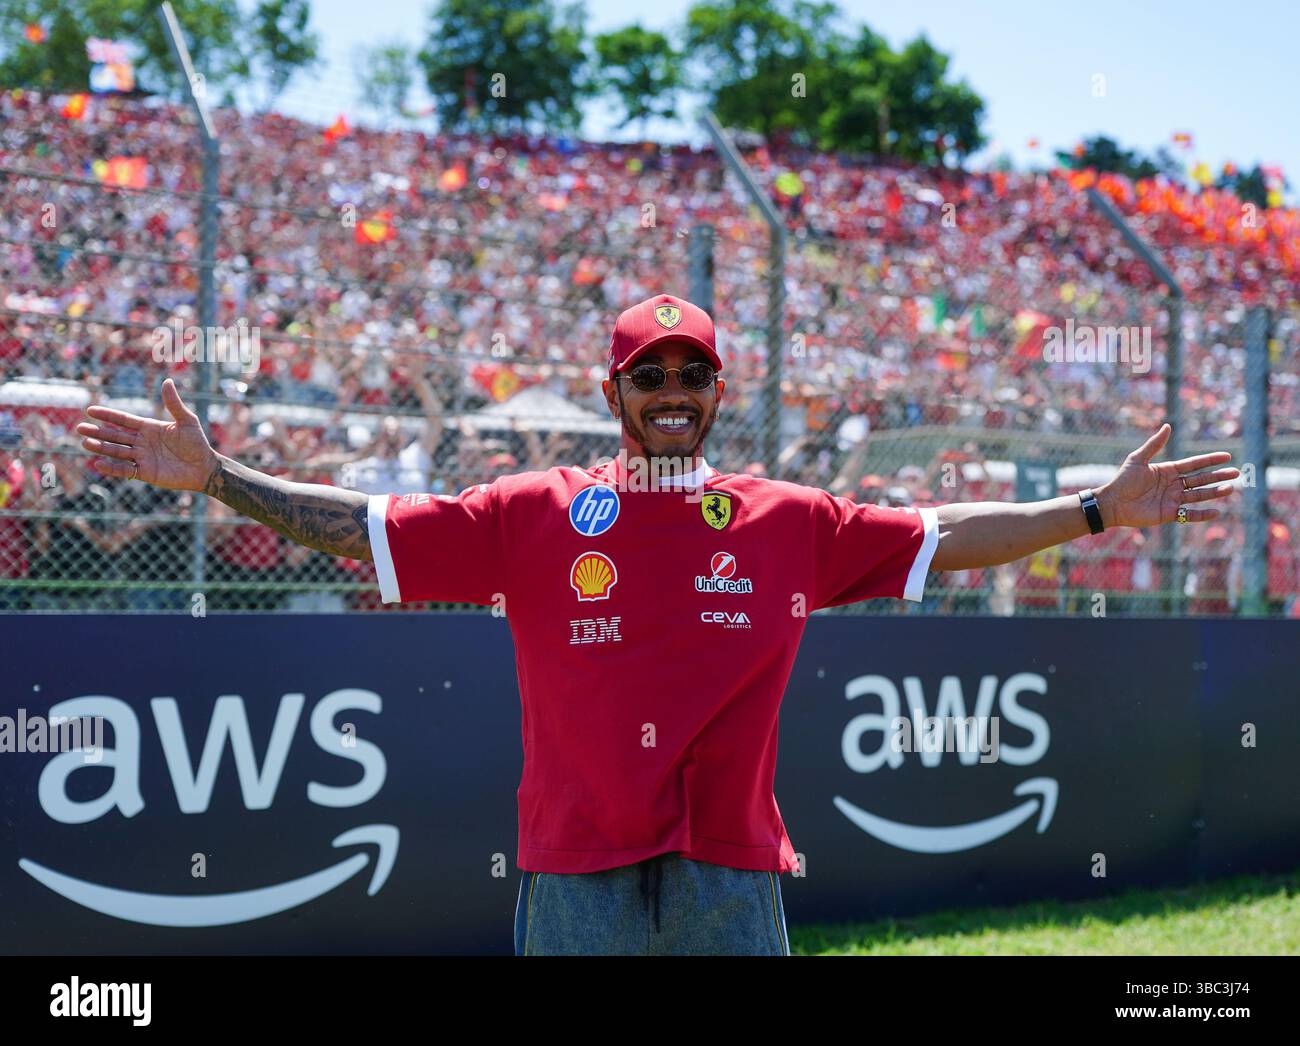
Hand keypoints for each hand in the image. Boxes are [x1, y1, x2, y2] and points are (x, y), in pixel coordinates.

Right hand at [75, 378, 218, 491]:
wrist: (205, 467)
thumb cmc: (197, 443)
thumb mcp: (187, 421)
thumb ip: (174, 404)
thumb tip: (167, 381)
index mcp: (149, 428)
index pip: (124, 420)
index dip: (108, 415)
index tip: (90, 410)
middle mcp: (142, 442)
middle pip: (115, 435)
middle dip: (98, 432)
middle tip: (79, 428)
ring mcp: (142, 458)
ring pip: (117, 451)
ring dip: (102, 448)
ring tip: (86, 443)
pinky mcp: (146, 473)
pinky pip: (126, 470)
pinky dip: (113, 468)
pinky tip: (99, 464)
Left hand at [1097, 424, 1237, 528]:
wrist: (1112, 502)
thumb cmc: (1122, 480)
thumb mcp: (1138, 459)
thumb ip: (1154, 444)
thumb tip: (1168, 426)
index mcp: (1168, 471)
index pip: (1194, 464)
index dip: (1210, 460)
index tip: (1227, 456)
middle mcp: (1174, 485)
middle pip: (1201, 479)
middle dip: (1218, 476)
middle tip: (1236, 473)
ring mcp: (1172, 500)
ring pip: (1199, 496)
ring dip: (1214, 493)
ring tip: (1230, 489)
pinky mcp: (1169, 514)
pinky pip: (1189, 515)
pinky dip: (1202, 515)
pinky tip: (1217, 512)